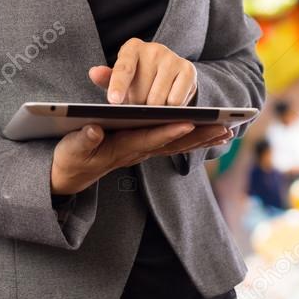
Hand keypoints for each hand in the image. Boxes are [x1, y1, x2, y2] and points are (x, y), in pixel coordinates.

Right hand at [51, 123, 231, 194]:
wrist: (71, 176)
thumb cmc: (70, 158)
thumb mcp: (71, 150)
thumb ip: (82, 140)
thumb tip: (95, 130)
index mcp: (120, 148)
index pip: (148, 139)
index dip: (168, 131)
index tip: (188, 122)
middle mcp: (138, 152)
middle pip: (173, 143)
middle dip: (199, 135)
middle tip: (225, 128)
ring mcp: (144, 152)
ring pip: (178, 145)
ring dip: (203, 138)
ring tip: (228, 131)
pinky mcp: (146, 149)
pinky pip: (175, 145)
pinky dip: (194, 139)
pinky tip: (211, 135)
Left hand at [89, 39, 196, 105]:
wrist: (170, 74)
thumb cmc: (139, 78)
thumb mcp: (121, 78)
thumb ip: (106, 78)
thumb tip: (94, 72)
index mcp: (132, 47)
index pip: (124, 68)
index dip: (118, 85)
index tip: (114, 101)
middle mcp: (154, 49)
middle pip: (141, 91)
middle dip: (138, 105)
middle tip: (139, 104)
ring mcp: (173, 58)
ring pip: (158, 99)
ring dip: (153, 110)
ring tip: (152, 104)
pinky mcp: (189, 70)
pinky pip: (176, 101)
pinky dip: (170, 109)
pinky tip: (168, 103)